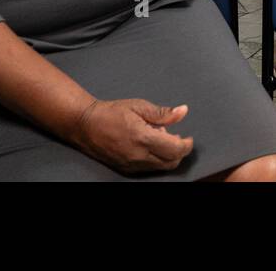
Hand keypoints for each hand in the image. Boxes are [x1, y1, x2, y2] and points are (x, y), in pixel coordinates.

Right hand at [70, 98, 193, 172]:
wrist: (86, 125)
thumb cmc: (112, 112)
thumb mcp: (140, 106)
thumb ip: (163, 113)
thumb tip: (182, 111)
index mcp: (143, 138)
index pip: (175, 149)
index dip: (187, 145)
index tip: (189, 138)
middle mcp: (138, 155)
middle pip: (171, 162)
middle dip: (179, 151)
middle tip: (176, 136)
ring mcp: (132, 164)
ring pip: (160, 167)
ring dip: (167, 156)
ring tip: (159, 137)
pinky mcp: (126, 169)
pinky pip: (149, 168)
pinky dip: (156, 159)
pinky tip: (150, 145)